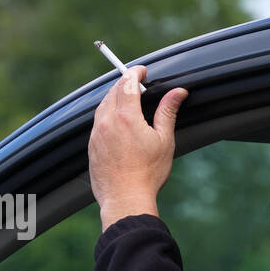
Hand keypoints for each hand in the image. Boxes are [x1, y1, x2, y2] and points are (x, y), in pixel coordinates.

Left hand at [88, 65, 188, 230]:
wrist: (125, 199)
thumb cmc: (147, 173)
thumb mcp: (164, 140)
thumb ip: (167, 112)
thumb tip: (178, 92)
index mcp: (126, 117)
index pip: (127, 83)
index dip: (135, 72)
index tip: (142, 71)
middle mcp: (107, 123)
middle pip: (113, 92)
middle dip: (124, 83)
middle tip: (138, 83)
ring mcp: (96, 135)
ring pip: (102, 106)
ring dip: (114, 97)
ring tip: (127, 99)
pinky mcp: (91, 146)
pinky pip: (97, 122)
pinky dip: (106, 114)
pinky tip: (116, 121)